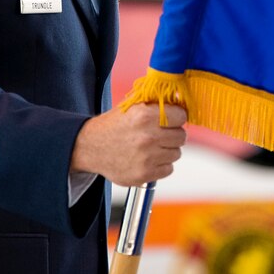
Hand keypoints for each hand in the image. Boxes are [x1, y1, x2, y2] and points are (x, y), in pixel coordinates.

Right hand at [69, 103, 186, 186]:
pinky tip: (149, 159)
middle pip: (181, 136)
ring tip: (151, 147)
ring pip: (176, 153)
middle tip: (160, 135)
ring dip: (167, 151)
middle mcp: (148, 137)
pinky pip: (169, 169)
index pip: (181, 116)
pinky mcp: (144, 174)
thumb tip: (181, 99)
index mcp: (145, 116)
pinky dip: (161, 165)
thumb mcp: (133, 106)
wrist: (91, 147)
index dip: (176, 118)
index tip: (171, 120)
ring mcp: (147, 158)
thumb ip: (157, 102)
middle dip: (173, 135)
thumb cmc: (115, 125)